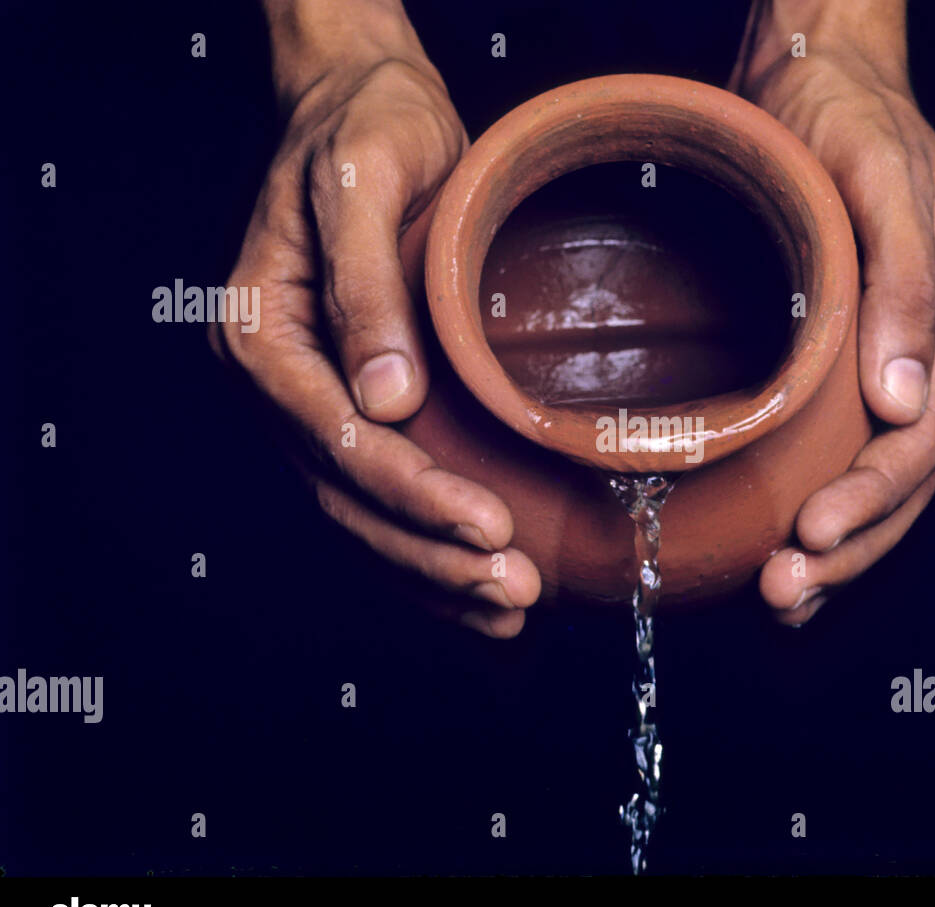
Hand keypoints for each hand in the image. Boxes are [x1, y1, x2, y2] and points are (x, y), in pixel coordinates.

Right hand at [213, 4, 539, 636]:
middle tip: (514, 590)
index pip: (336, 438)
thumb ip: (365, 288)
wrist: (369, 110)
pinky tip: (476, 587)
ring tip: (509, 607)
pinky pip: (381, 495)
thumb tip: (385, 400)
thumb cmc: (365, 131)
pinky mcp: (352, 407)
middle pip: (348, 495)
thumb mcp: (363, 181)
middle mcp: (278, 383)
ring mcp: (311, 403)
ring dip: (433, 572)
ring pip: (363, 513)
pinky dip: (427, 547)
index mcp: (261, 334)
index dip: (412, 493)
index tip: (487, 526)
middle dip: (432, 554)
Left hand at [732, 1, 934, 624]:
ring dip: (839, 544)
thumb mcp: (881, 185)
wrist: (813, 80)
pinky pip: (853, 451)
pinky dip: (827, 504)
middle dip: (851, 541)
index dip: (872, 494)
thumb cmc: (850, 118)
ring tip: (784, 595)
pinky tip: (792, 547)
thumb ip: (901, 289)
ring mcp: (904, 361)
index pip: (929, 432)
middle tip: (784, 589)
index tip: (813, 533)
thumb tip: (904, 403)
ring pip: (885, 479)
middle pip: (910, 475)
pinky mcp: (858, 364)